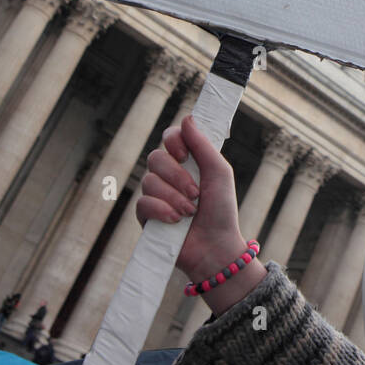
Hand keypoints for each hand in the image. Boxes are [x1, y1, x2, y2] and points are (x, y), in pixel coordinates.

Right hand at [136, 114, 245, 280]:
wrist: (215, 246)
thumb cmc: (221, 209)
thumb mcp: (219, 173)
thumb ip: (203, 146)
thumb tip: (187, 117)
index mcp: (187, 161)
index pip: (169, 137)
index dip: (173, 141)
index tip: (184, 155)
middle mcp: (169, 175)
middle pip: (155, 158)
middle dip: (177, 176)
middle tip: (196, 193)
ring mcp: (155, 195)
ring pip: (148, 181)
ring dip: (173, 197)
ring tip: (190, 212)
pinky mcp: (146, 216)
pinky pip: (142, 203)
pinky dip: (161, 211)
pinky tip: (176, 221)